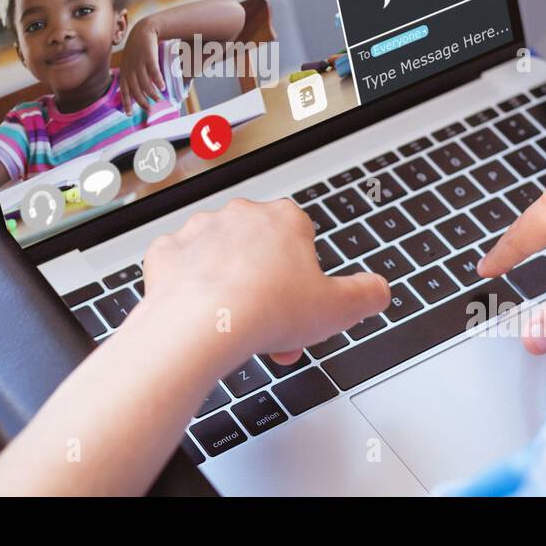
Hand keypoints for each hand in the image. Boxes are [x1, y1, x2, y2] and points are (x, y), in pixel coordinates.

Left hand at [118, 19, 166, 114]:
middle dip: (142, 101)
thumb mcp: (130, 62)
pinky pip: (154, 72)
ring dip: (152, 93)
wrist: (143, 30)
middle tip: (149, 109)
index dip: (126, 103)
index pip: (124, 90)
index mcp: (125, 71)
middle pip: (135, 90)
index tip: (129, 114)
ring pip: (145, 83)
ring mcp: (139, 63)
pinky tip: (163, 87)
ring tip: (158, 99)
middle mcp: (130, 69)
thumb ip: (133, 75)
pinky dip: (158, 81)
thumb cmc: (138, 49)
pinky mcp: (149, 57)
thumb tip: (139, 89)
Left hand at [141, 198, 388, 365]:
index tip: (301, 309)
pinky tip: (200, 314)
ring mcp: (200, 231)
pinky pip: (181, 269)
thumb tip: (378, 290)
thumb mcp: (339, 309)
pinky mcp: (167, 252)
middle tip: (272, 330)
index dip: (304, 281)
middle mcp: (240, 215)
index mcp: (284, 220)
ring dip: (230, 288)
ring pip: (221, 261)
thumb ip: (366, 295)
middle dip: (268, 291)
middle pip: (261, 254)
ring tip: (237, 330)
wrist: (202, 324)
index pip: (302, 243)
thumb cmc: (266, 311)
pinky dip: (189, 290)